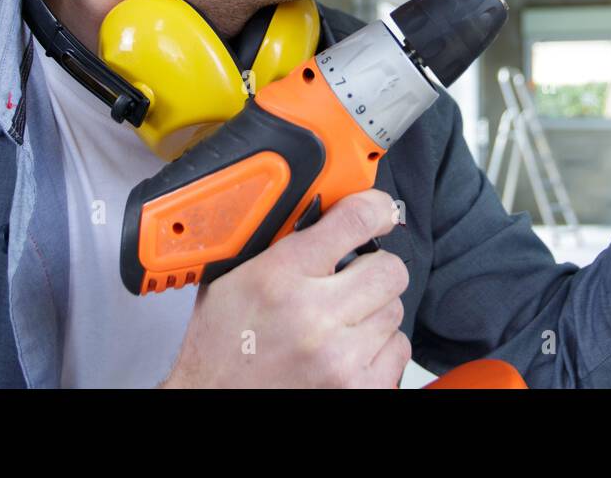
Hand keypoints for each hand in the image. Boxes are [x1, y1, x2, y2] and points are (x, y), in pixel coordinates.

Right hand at [157, 189, 410, 387]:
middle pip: (388, 268)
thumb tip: (326, 209)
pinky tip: (348, 349)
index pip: (354, 221)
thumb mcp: (232, 279)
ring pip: (395, 310)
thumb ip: (279, 242)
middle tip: (352, 279)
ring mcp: (339, 356)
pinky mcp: (357, 387)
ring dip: (373, 312)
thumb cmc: (219, 348)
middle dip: (373, 268)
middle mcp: (313, 315)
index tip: (377, 211)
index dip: (374, 208)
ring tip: (340, 322)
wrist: (211, 401)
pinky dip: (379, 348)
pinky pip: (399, 350)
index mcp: (278, 276)